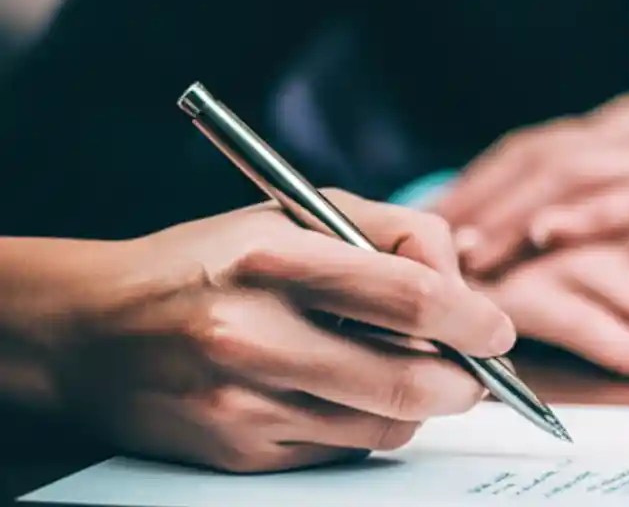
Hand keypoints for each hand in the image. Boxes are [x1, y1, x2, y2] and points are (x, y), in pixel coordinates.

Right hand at [18, 192, 513, 472]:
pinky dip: (367, 425)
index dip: (472, 320)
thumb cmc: (210, 261)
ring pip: (386, 426)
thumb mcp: (294, 212)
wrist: (92, 330)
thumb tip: (464, 286)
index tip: (499, 331)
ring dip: (421, 405)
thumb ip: (391, 233)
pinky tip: (343, 392)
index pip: (408, 299)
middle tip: (480, 370)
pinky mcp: (239, 453)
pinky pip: (344, 451)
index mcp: (271, 259)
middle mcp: (254, 337)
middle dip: (467, 382)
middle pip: (409, 382)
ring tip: (408, 371)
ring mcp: (244, 405)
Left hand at [436, 95, 628, 286]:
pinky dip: (585, 216)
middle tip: (432, 243)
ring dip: (516, 212)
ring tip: (472, 249)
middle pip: (538, 156)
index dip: (472, 186)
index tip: (424, 226)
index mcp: (614, 129)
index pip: (527, 151)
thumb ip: (579, 212)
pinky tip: (546, 235)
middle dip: (480, 201)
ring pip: (574, 172)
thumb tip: (490, 244)